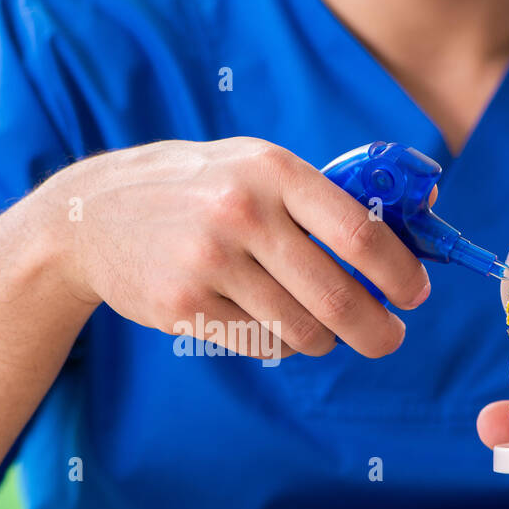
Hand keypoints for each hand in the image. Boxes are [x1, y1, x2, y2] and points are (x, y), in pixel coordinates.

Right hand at [31, 137, 430, 358]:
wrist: (92, 216)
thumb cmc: (194, 189)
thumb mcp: (253, 165)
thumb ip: (322, 193)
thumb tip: (415, 217)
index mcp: (273, 172)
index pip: (360, 234)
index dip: (399, 274)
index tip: (415, 295)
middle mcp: (242, 214)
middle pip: (338, 297)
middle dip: (376, 330)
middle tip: (388, 339)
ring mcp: (209, 263)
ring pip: (300, 331)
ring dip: (323, 340)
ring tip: (321, 330)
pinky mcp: (184, 307)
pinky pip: (259, 343)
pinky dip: (277, 343)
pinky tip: (270, 324)